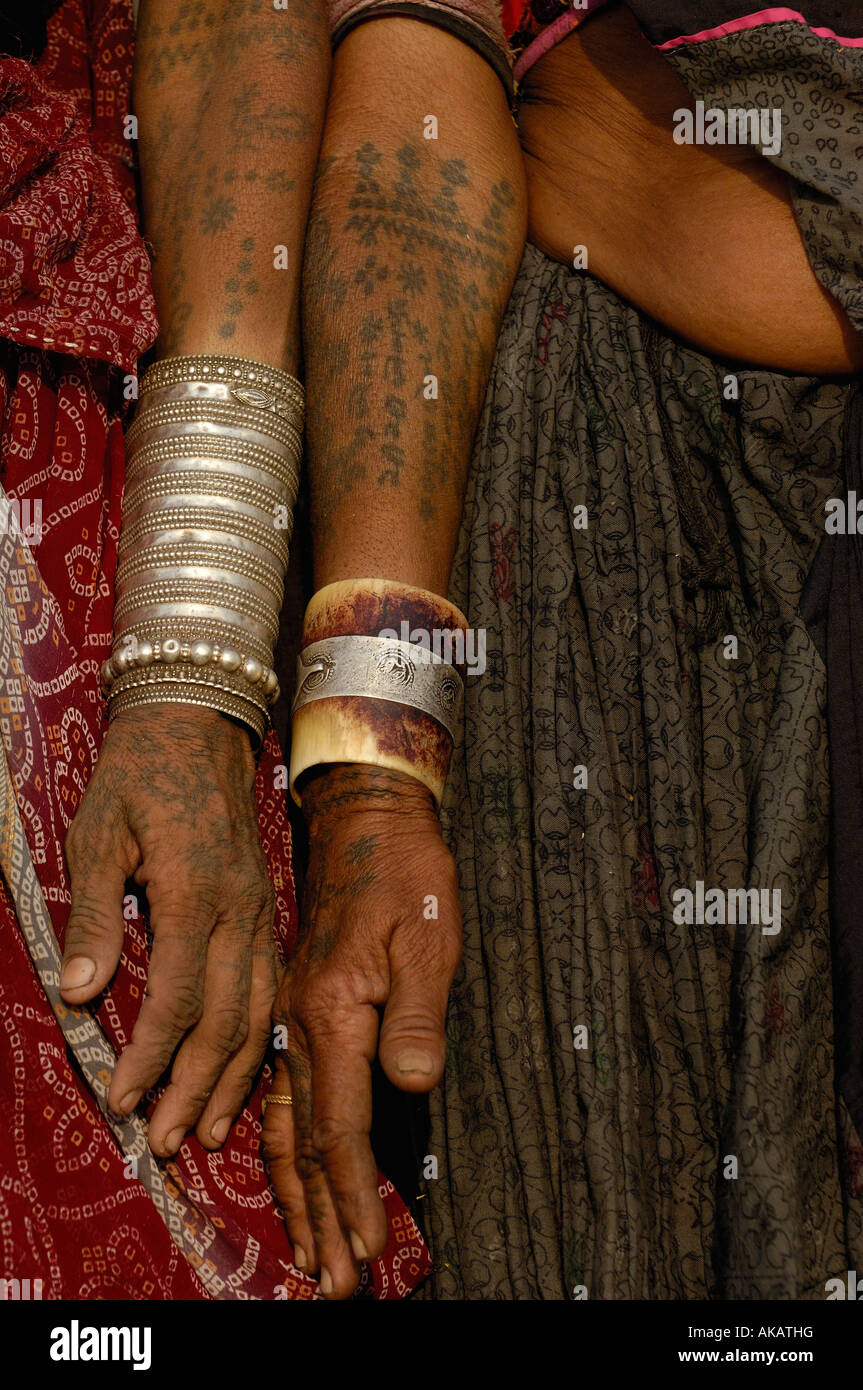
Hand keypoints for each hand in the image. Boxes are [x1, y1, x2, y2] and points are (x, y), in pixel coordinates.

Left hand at [61, 704, 277, 1153]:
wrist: (198, 726)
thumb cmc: (139, 776)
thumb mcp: (97, 834)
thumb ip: (93, 915)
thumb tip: (78, 992)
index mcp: (195, 891)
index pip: (178, 995)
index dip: (150, 1055)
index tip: (123, 1100)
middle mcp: (239, 911)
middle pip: (226, 1018)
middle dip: (194, 1086)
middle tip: (165, 1142)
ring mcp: (260, 912)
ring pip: (258, 1012)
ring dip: (232, 1077)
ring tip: (209, 1131)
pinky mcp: (266, 912)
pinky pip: (269, 988)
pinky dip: (257, 1040)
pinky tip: (242, 1074)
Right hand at [262, 763, 460, 1298]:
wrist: (368, 824)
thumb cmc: (406, 876)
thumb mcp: (427, 936)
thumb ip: (417, 1013)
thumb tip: (413, 1083)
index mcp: (332, 1010)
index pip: (341, 1124)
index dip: (352, 1194)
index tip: (367, 1252)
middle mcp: (300, 1024)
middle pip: (302, 1141)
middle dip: (320, 1218)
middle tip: (334, 1286)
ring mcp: (294, 1018)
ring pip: (285, 1125)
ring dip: (299, 1195)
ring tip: (310, 1254)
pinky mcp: (299, 1012)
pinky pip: (285, 1095)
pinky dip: (287, 1147)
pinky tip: (290, 1174)